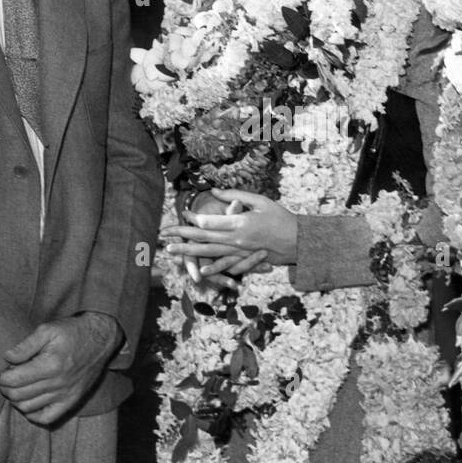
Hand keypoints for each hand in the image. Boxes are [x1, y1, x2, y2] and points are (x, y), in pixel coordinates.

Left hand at [0, 311, 122, 425]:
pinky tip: (28, 402)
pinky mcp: (71, 401)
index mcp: (51, 365)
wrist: (101, 339)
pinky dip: (32, 414)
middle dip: (4, 388)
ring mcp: (65, 395)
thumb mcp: (48, 330)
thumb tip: (7, 358)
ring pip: (28, 407)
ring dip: (15, 399)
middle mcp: (58, 383)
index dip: (0, 378)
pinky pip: (47, 418)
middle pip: (18, 395)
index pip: (14, 380)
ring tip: (15, 387)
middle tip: (3, 378)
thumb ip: (26, 345)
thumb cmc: (72, 332)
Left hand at [163, 188, 297, 268]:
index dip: (193, 218)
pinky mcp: (245, 260)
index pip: (209, 222)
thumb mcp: (261, 200)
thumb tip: (215, 191)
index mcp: (240, 223)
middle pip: (203, 239)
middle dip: (181, 237)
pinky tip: (198, 272)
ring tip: (171, 252)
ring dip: (189, 253)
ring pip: (210, 253)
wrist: (298, 241)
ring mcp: (240, 253)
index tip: (182, 213)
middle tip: (163, 236)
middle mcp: (237, 239)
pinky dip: (212, 269)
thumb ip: (237, 196)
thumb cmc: (280, 217)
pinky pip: (225, 266)